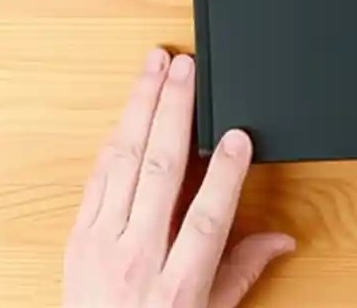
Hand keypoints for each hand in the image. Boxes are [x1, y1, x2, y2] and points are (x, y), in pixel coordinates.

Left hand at [64, 49, 294, 307]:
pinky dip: (115, 139)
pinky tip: (128, 111)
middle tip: (186, 70)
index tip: (237, 136)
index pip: (206, 218)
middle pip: (159, 173)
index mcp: (177, 286)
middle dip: (174, 112)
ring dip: (139, 108)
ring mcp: (100, 245)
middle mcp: (135, 259)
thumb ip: (242, 273)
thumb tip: (281, 241)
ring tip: (153, 70)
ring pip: (122, 162)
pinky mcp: (76, 238)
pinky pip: (97, 178)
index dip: (224, 173)